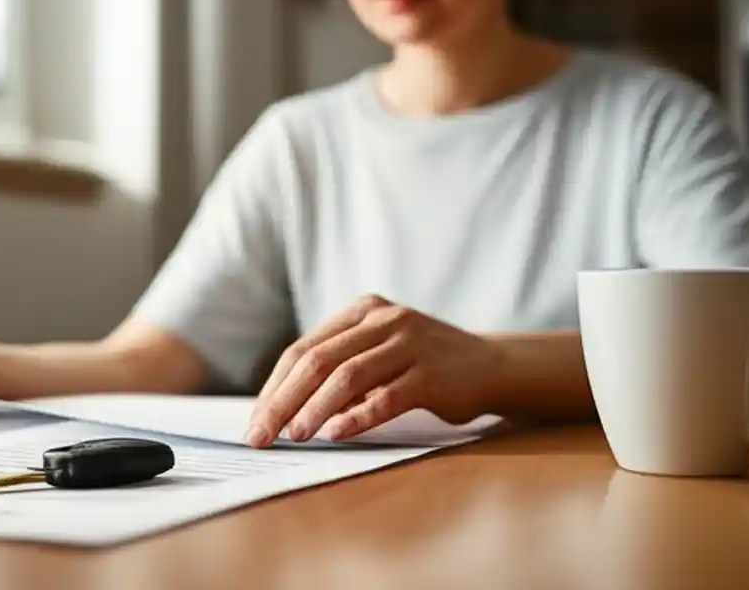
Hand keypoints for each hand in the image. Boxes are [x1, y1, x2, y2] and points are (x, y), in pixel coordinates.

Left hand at [245, 295, 501, 446]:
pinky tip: (335, 433)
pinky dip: (357, 417)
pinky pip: (386, 397)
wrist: (492, 365)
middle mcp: (383, 320)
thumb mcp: (379, 354)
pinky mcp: (431, 374)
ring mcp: (409, 343)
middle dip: (283, 401)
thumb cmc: (423, 365)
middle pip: (318, 361)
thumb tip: (284, 412)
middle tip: (261, 435)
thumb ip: (339, 370)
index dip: (275, 388)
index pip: (304, 350)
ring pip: (347, 377)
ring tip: (294, 435)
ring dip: (314, 409)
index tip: (256, 421)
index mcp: (362, 312)